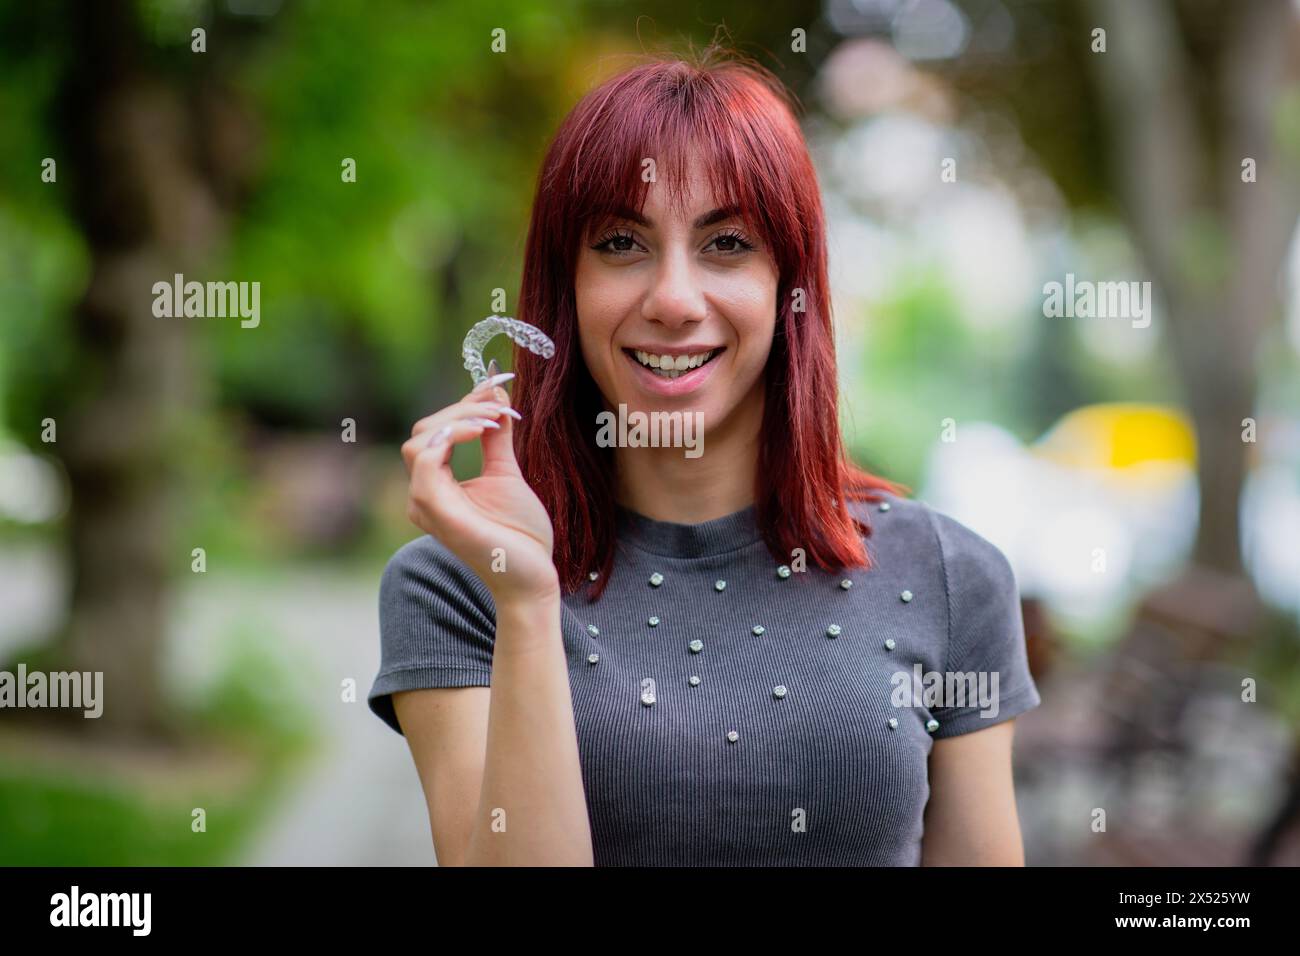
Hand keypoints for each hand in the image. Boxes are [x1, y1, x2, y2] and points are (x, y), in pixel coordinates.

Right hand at [402, 372, 558, 603]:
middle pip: (424, 432)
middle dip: (462, 409)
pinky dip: (451, 438)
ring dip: (458, 420)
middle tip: (499, 403)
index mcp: (437, 486)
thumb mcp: (507, 474)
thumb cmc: (520, 534)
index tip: (496, 387)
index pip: (435, 432)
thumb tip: (496, 397)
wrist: (532, 575)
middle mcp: (423, 494)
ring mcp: (425, 505)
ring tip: (494, 418)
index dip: (463, 405)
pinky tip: (483, 432)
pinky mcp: (436, 513)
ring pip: (420, 442)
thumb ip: (496, 438)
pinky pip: (426, 463)